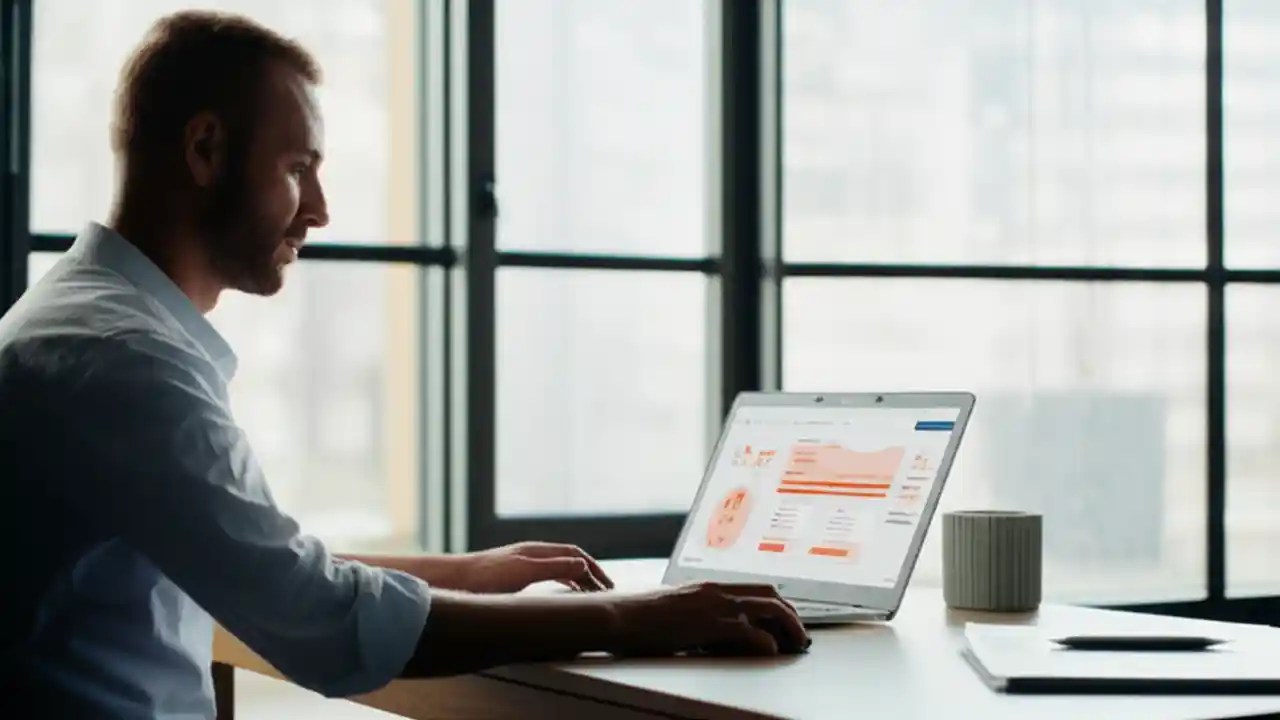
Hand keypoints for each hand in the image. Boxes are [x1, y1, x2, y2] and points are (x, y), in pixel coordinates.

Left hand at [451, 542, 613, 593]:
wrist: (454, 580)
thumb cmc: (486, 577)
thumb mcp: (524, 573)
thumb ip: (554, 568)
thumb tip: (584, 565)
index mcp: (537, 551)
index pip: (575, 555)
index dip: (595, 569)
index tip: (609, 586)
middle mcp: (532, 554)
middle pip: (569, 561)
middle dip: (590, 574)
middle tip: (606, 593)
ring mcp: (522, 563)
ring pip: (559, 569)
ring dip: (578, 580)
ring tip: (590, 594)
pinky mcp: (513, 575)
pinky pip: (547, 577)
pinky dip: (562, 584)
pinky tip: (562, 595)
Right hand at [611, 582, 809, 656]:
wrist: (619, 615)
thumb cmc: (637, 616)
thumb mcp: (674, 609)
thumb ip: (697, 614)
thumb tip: (712, 630)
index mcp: (709, 586)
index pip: (756, 588)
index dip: (777, 604)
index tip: (787, 620)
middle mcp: (717, 591)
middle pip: (770, 594)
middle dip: (791, 615)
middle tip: (800, 635)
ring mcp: (716, 605)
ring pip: (770, 609)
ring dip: (789, 627)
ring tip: (796, 644)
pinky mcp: (712, 624)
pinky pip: (753, 633)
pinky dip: (768, 643)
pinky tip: (772, 652)